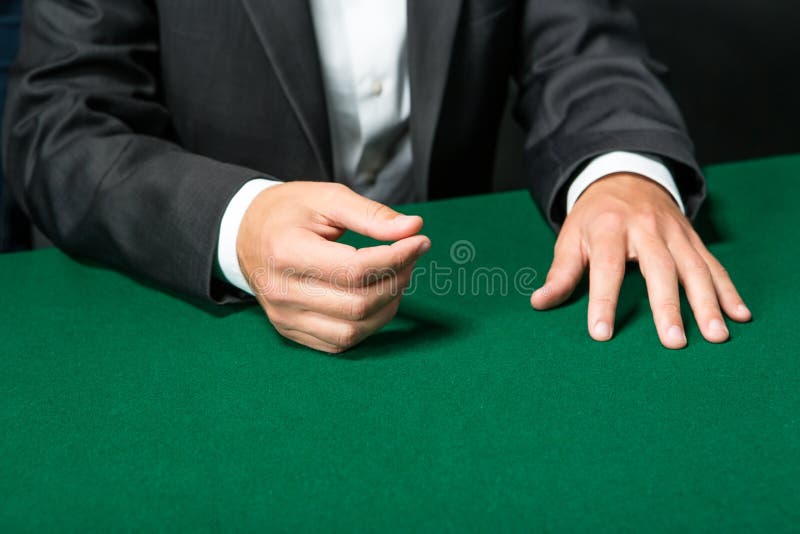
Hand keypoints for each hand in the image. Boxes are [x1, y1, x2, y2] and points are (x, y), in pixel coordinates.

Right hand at [237, 182, 430, 352]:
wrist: (245, 234)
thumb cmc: (288, 212)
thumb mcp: (327, 198)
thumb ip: (371, 214)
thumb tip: (413, 228)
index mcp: (287, 252)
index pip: (355, 270)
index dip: (397, 258)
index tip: (420, 241)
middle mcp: (282, 292)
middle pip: (358, 303)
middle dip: (397, 280)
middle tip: (410, 256)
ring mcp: (284, 317)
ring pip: (353, 330)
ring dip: (388, 306)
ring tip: (396, 276)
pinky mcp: (291, 331)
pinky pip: (340, 342)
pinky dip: (368, 324)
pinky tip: (377, 297)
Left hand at [531, 173, 750, 348]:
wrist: (626, 176)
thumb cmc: (594, 217)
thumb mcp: (570, 238)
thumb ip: (561, 273)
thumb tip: (539, 303)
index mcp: (609, 229)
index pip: (606, 268)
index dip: (602, 301)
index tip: (601, 333)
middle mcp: (646, 230)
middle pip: (659, 269)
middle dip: (667, 306)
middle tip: (674, 341)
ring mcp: (674, 233)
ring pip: (694, 268)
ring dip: (708, 303)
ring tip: (716, 335)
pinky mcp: (693, 239)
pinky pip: (714, 264)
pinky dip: (728, 290)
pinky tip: (739, 314)